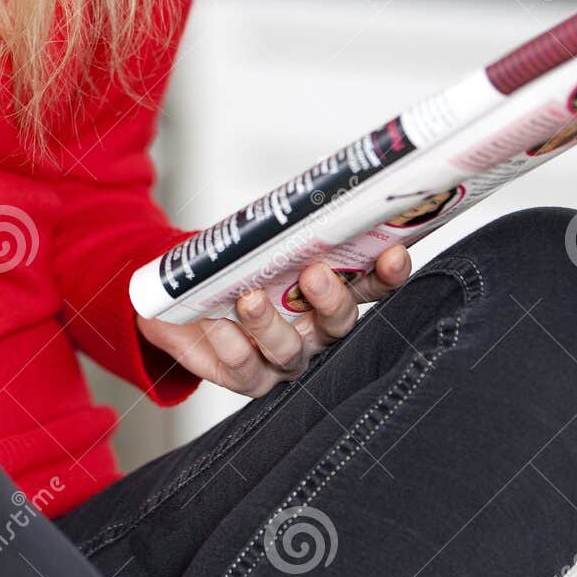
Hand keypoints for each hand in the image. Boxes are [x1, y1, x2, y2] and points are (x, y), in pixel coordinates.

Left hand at [136, 243, 412, 398]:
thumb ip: (281, 229)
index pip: (370, 286)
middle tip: (314, 273)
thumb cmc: (230, 268)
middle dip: (330, 299)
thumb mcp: (255, 243)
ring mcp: (282, 358)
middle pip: (338, 324)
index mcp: (328, 294)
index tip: (391, 253)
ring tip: (250, 297)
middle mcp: (313, 331)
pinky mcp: (247, 377)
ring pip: (290, 351)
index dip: (387, 274)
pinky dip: (231, 344)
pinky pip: (246, 368)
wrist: (185, 300)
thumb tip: (297, 200)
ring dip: (270, 324)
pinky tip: (217, 323)